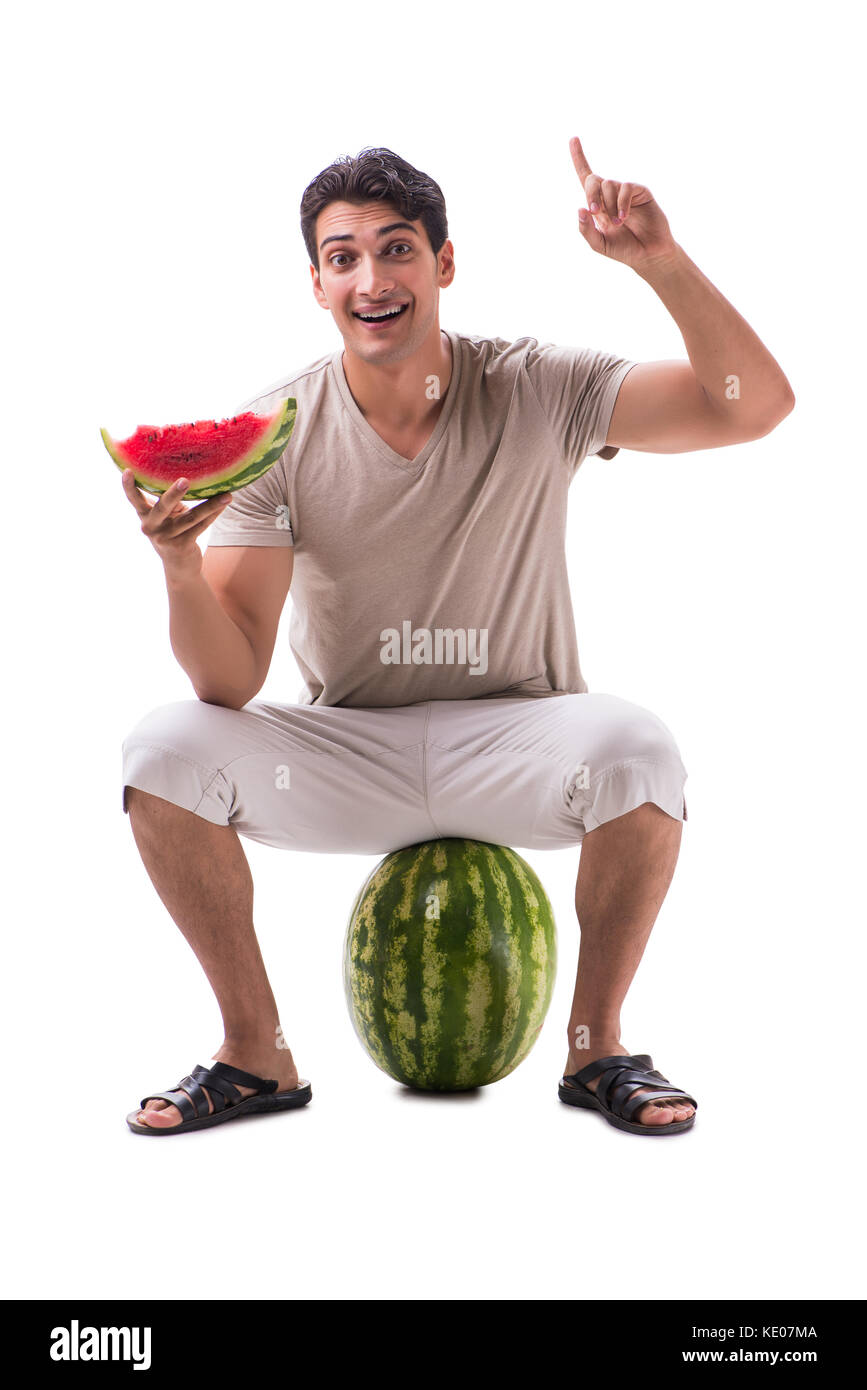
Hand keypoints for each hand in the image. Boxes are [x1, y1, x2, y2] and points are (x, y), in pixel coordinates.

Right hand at [121, 470, 231, 582]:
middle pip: (163, 507)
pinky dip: (214, 514)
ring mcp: (166, 538)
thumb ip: (167, 500)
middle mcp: (152, 527)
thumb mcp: (165, 516)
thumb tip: (186, 473)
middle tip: (185, 480)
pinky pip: (201, 526)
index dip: (129, 486)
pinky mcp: (182, 546)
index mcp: (145, 516)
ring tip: (226, 495)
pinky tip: (224, 503)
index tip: (127, 471)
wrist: (179, 566)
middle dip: (174, 493)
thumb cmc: (172, 531)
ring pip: (191, 518)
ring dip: (210, 505)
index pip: (134, 499)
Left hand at [569, 135, 677, 272]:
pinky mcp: (640, 192)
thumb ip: (586, 230)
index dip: (579, 158)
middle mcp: (610, 195)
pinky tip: (623, 217)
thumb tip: (579, 209)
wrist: (648, 255)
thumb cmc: (624, 250)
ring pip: (608, 185)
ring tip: (618, 222)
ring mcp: (625, 192)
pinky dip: (621, 203)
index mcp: (598, 205)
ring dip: (609, 205)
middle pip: (593, 179)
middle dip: (590, 193)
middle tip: (594, 210)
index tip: (573, 139)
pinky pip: (626, 188)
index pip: (586, 177)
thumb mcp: (599, 245)